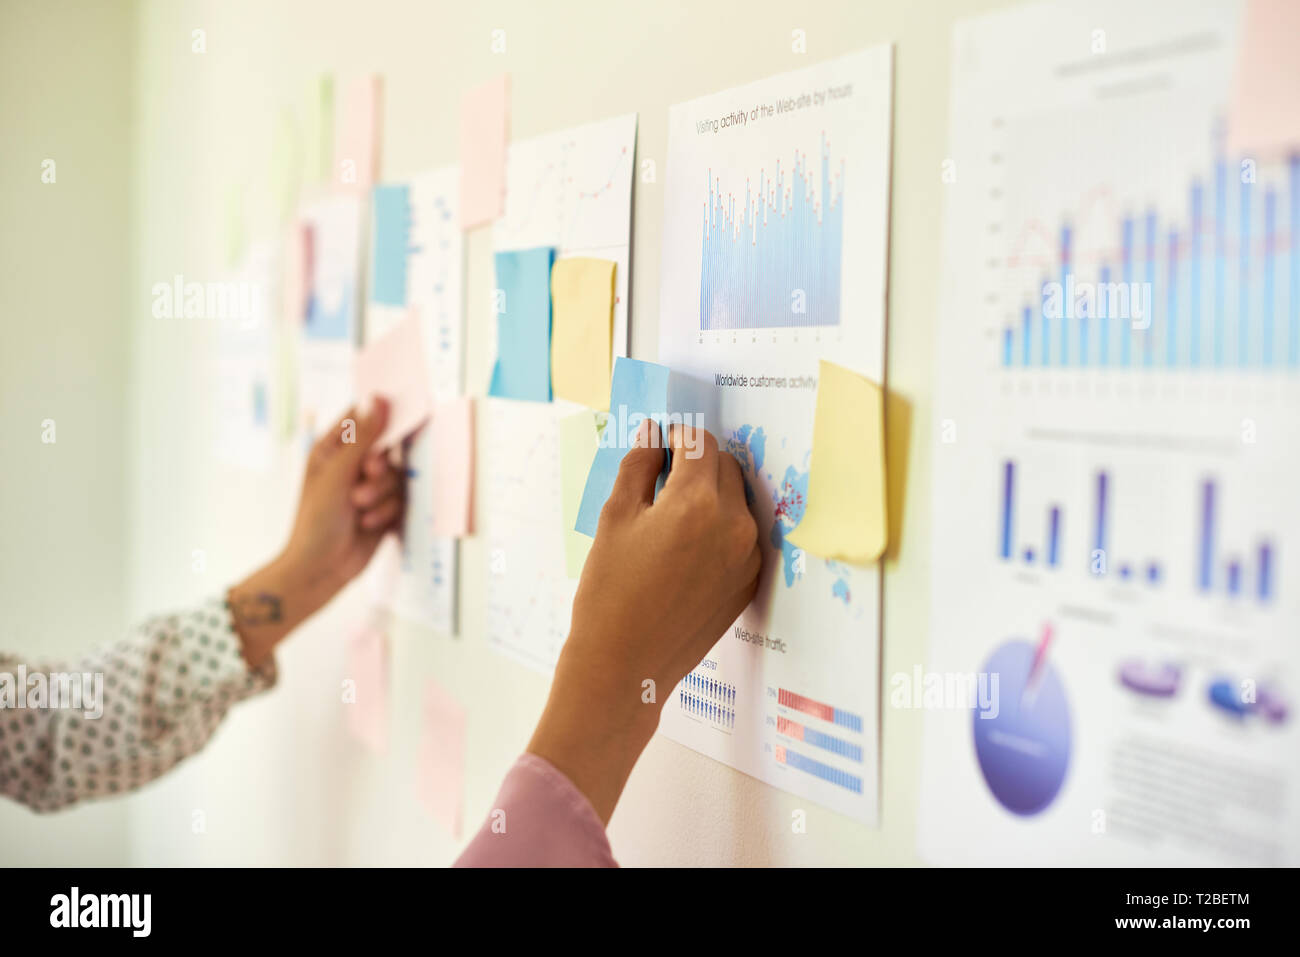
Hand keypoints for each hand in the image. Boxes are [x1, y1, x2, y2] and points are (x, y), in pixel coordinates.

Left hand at [229, 400, 405, 666]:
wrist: (320, 570)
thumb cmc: (315, 520)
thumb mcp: (337, 474)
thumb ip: (363, 437)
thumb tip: (378, 399)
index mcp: (332, 449)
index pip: (362, 418)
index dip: (380, 417)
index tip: (397, 418)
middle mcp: (351, 465)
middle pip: (387, 448)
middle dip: (381, 466)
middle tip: (369, 473)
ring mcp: (369, 488)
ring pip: (397, 476)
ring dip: (382, 494)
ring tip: (361, 508)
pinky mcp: (384, 510)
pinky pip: (402, 499)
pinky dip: (388, 511)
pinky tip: (369, 523)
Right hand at [528, 420, 760, 822]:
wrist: (625, 665)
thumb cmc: (609, 591)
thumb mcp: (614, 518)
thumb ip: (638, 466)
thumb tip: (653, 434)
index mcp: (697, 503)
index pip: (700, 443)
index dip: (678, 436)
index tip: (662, 443)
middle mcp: (733, 524)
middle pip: (725, 466)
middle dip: (697, 462)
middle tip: (662, 479)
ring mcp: (748, 555)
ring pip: (737, 499)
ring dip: (712, 493)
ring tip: (673, 516)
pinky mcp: (750, 580)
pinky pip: (742, 534)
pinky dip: (721, 526)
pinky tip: (687, 546)